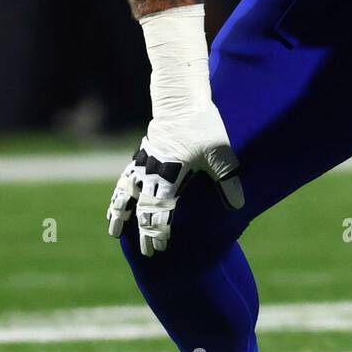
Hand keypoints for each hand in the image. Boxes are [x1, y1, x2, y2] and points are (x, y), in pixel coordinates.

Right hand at [107, 108, 242, 256]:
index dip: (160, 230)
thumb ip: (227, 180)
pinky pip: (127, 175)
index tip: (160, 247)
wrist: (183, 98)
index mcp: (170, 175)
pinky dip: (120, 191)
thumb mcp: (220, 154)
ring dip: (120, 212)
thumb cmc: (204, 126)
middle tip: (145, 253)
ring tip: (113, 230)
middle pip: (144, 207)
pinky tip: (118, 199)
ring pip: (127, 191)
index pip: (162, 210)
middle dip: (143, 231)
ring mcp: (145, 160)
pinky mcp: (144, 151)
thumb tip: (238, 205)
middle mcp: (153, 171)